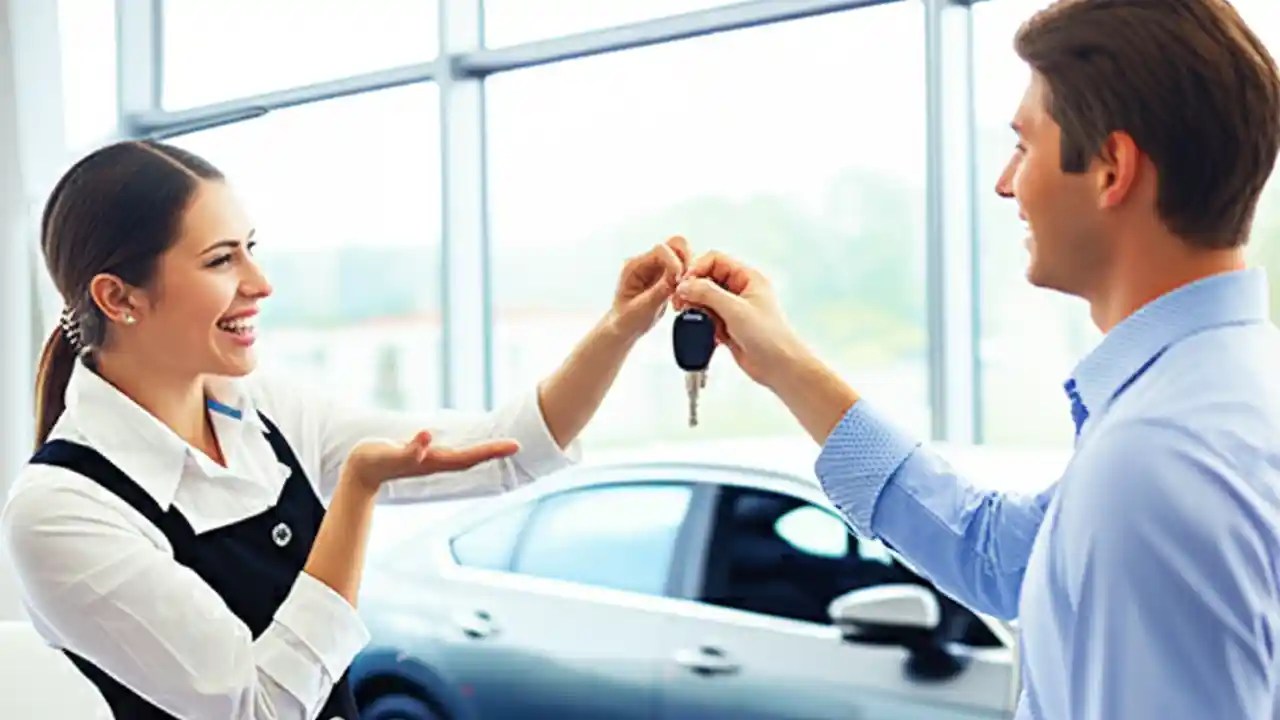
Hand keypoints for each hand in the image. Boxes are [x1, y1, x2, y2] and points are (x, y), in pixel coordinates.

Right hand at [341, 431, 520, 492]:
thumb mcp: (389, 453)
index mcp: (433, 461)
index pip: (469, 456)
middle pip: (472, 457)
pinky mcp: (424, 456)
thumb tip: (427, 437)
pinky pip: (454, 453)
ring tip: (503, 447)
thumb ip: (409, 448)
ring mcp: (431, 460)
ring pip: (465, 456)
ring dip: (484, 452)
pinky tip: (475, 448)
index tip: (514, 445)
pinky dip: (469, 450)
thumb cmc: (373, 461)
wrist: (361, 472)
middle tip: (516, 445)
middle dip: (494, 451)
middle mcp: (437, 462)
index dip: (491, 450)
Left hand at [606, 236, 691, 340]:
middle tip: (688, 283)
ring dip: (689, 272)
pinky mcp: (667, 276)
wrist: (624, 329)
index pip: (661, 249)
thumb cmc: (626, 320)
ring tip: (684, 292)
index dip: (674, 262)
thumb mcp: (643, 308)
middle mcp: (647, 262)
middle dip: (686, 261)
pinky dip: (689, 280)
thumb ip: (660, 290)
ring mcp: (658, 267)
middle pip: (675, 244)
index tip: (678, 281)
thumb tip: (677, 275)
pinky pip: (685, 270)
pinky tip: (682, 297)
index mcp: (634, 265)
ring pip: (683, 255)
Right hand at [675, 251, 808, 388]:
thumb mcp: (736, 310)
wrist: (779, 367)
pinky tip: (702, 333)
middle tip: (681, 303)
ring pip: (705, 300)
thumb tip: (685, 285)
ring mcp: (733, 309)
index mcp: (748, 278)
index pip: (716, 260)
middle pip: (707, 279)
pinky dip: (701, 324)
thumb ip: (708, 293)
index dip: (697, 268)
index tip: (684, 283)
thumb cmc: (769, 336)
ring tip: (690, 318)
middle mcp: (740, 290)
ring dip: (695, 308)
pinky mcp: (728, 326)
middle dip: (692, 290)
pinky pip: (707, 318)